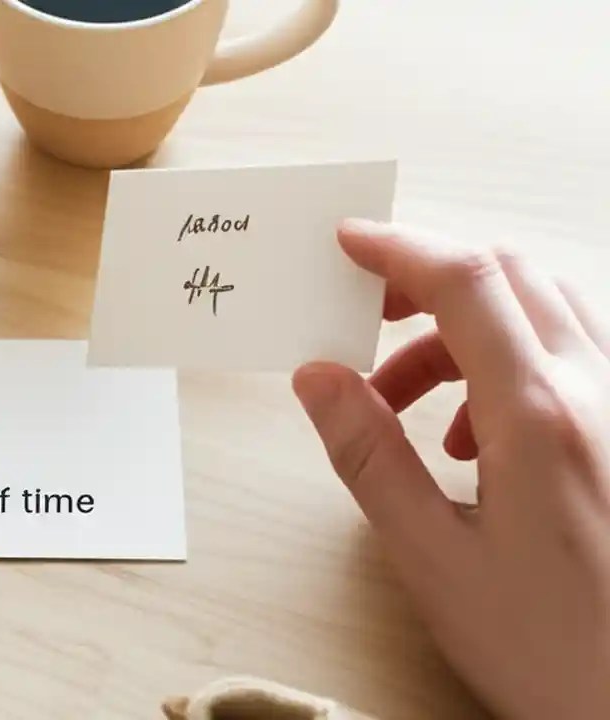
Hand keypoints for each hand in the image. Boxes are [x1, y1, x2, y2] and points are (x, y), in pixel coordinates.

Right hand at [293, 221, 609, 719]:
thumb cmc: (556, 649)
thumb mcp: (433, 559)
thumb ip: (370, 456)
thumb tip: (318, 378)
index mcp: (539, 416)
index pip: (463, 282)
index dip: (398, 247)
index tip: (347, 243)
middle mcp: (599, 389)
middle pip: (509, 275)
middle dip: (427, 279)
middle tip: (367, 321)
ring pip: (544, 309)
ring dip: (465, 327)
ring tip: (408, 400)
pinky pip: (575, 353)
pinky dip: (509, 361)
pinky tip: (473, 437)